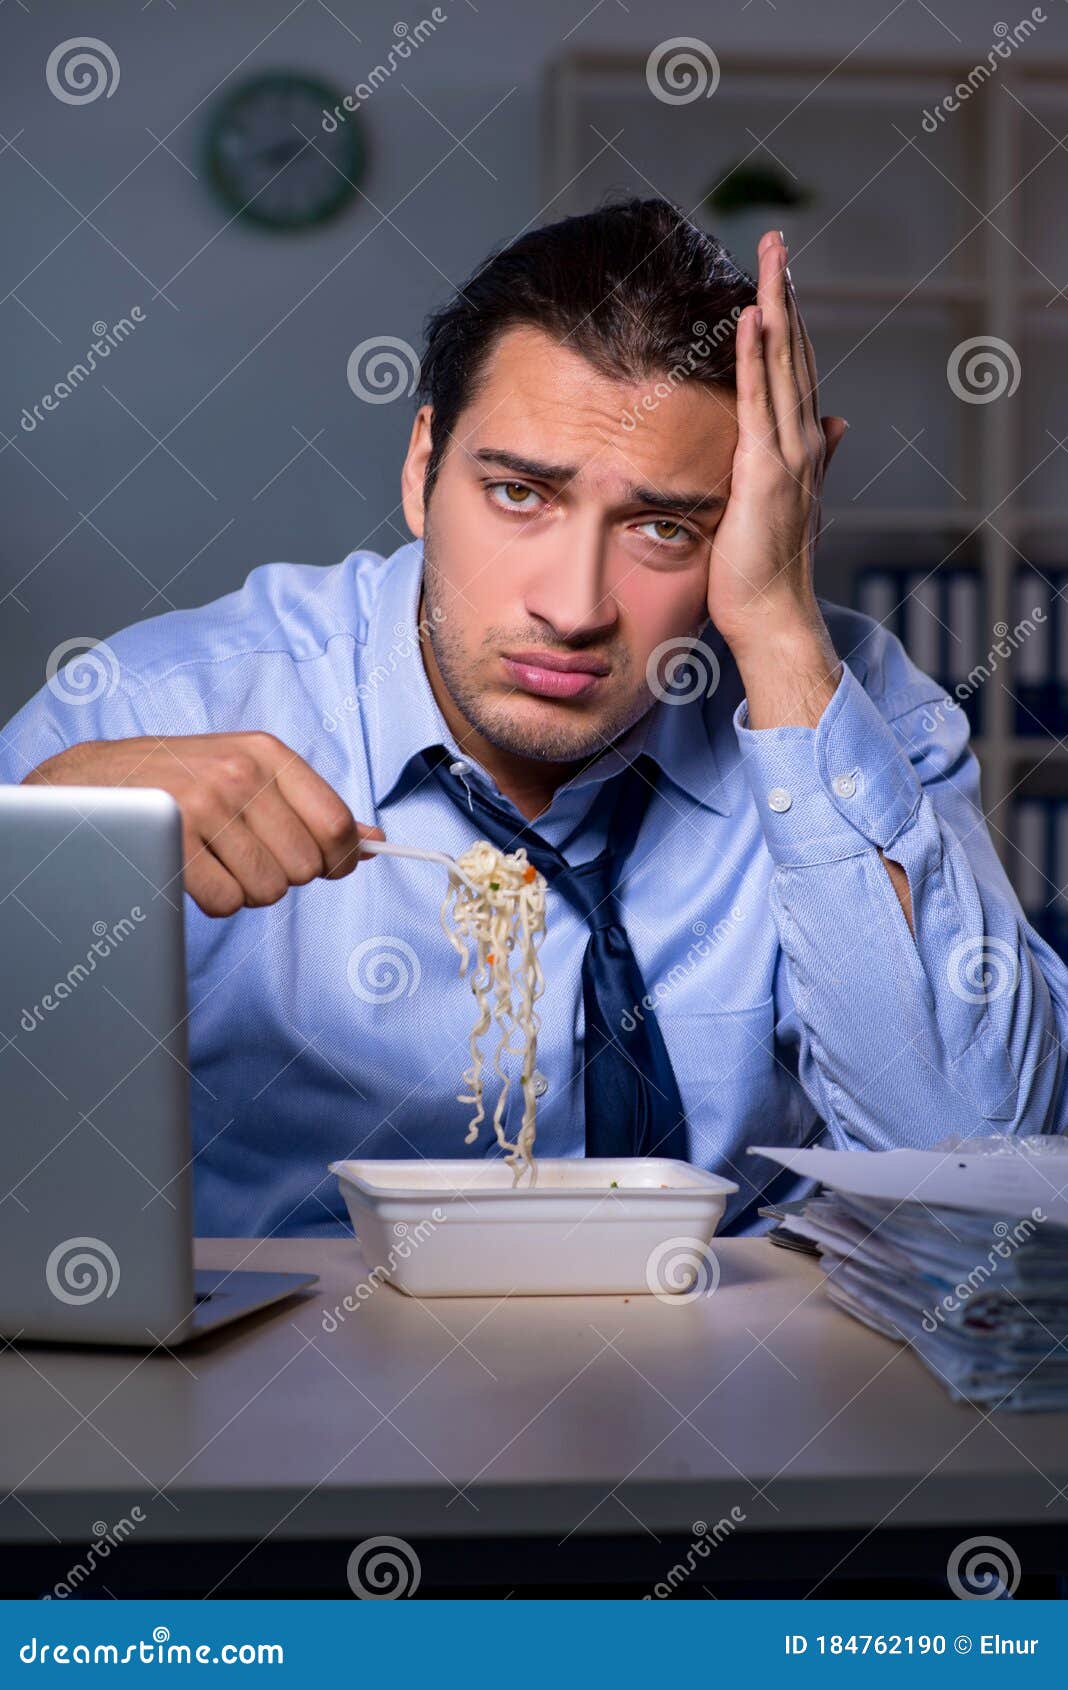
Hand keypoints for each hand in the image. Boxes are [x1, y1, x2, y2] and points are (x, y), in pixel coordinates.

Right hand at [23, 732, 383, 917]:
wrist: (89, 781)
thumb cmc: (177, 778)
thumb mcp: (246, 771)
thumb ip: (310, 804)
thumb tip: (373, 841)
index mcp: (266, 752)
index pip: (335, 825)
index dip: (338, 859)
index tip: (325, 866)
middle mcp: (239, 773)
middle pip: (304, 866)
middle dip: (283, 876)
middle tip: (250, 858)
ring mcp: (204, 805)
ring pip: (268, 889)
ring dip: (247, 889)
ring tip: (218, 861)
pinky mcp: (173, 840)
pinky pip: (227, 903)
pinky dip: (216, 902)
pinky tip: (196, 873)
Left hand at [707, 229, 849, 659]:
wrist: (772, 614)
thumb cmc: (767, 567)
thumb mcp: (787, 501)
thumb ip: (812, 457)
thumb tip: (837, 422)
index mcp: (803, 445)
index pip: (796, 367)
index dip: (790, 317)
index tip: (779, 272)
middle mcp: (803, 441)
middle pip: (794, 351)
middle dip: (784, 293)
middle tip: (775, 240)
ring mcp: (788, 454)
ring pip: (782, 365)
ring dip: (774, 307)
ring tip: (768, 256)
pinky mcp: (765, 472)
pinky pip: (758, 403)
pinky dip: (755, 358)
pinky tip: (750, 319)